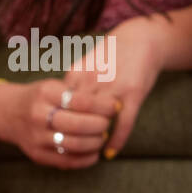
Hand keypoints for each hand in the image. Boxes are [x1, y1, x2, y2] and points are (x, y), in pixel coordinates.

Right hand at [0, 78, 113, 168]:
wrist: (7, 113)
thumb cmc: (39, 98)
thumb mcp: (53, 86)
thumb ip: (78, 94)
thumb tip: (110, 107)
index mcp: (45, 93)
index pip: (82, 101)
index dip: (103, 105)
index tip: (114, 106)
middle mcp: (38, 115)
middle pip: (78, 125)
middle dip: (100, 125)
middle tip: (107, 123)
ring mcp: (36, 137)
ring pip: (73, 144)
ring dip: (95, 143)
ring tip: (102, 137)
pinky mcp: (36, 154)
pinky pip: (66, 161)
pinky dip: (85, 159)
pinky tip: (94, 153)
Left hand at [64, 16, 162, 158]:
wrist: (141, 39)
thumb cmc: (109, 56)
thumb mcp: (84, 66)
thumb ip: (70, 84)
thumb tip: (55, 103)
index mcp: (77, 75)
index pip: (59, 105)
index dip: (55, 123)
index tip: (50, 138)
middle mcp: (93, 81)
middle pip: (75, 115)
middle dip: (69, 134)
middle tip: (66, 151)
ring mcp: (114, 88)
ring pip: (97, 120)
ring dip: (92, 139)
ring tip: (88, 153)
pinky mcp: (133, 93)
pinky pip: (123, 122)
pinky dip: (116, 139)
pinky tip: (108, 153)